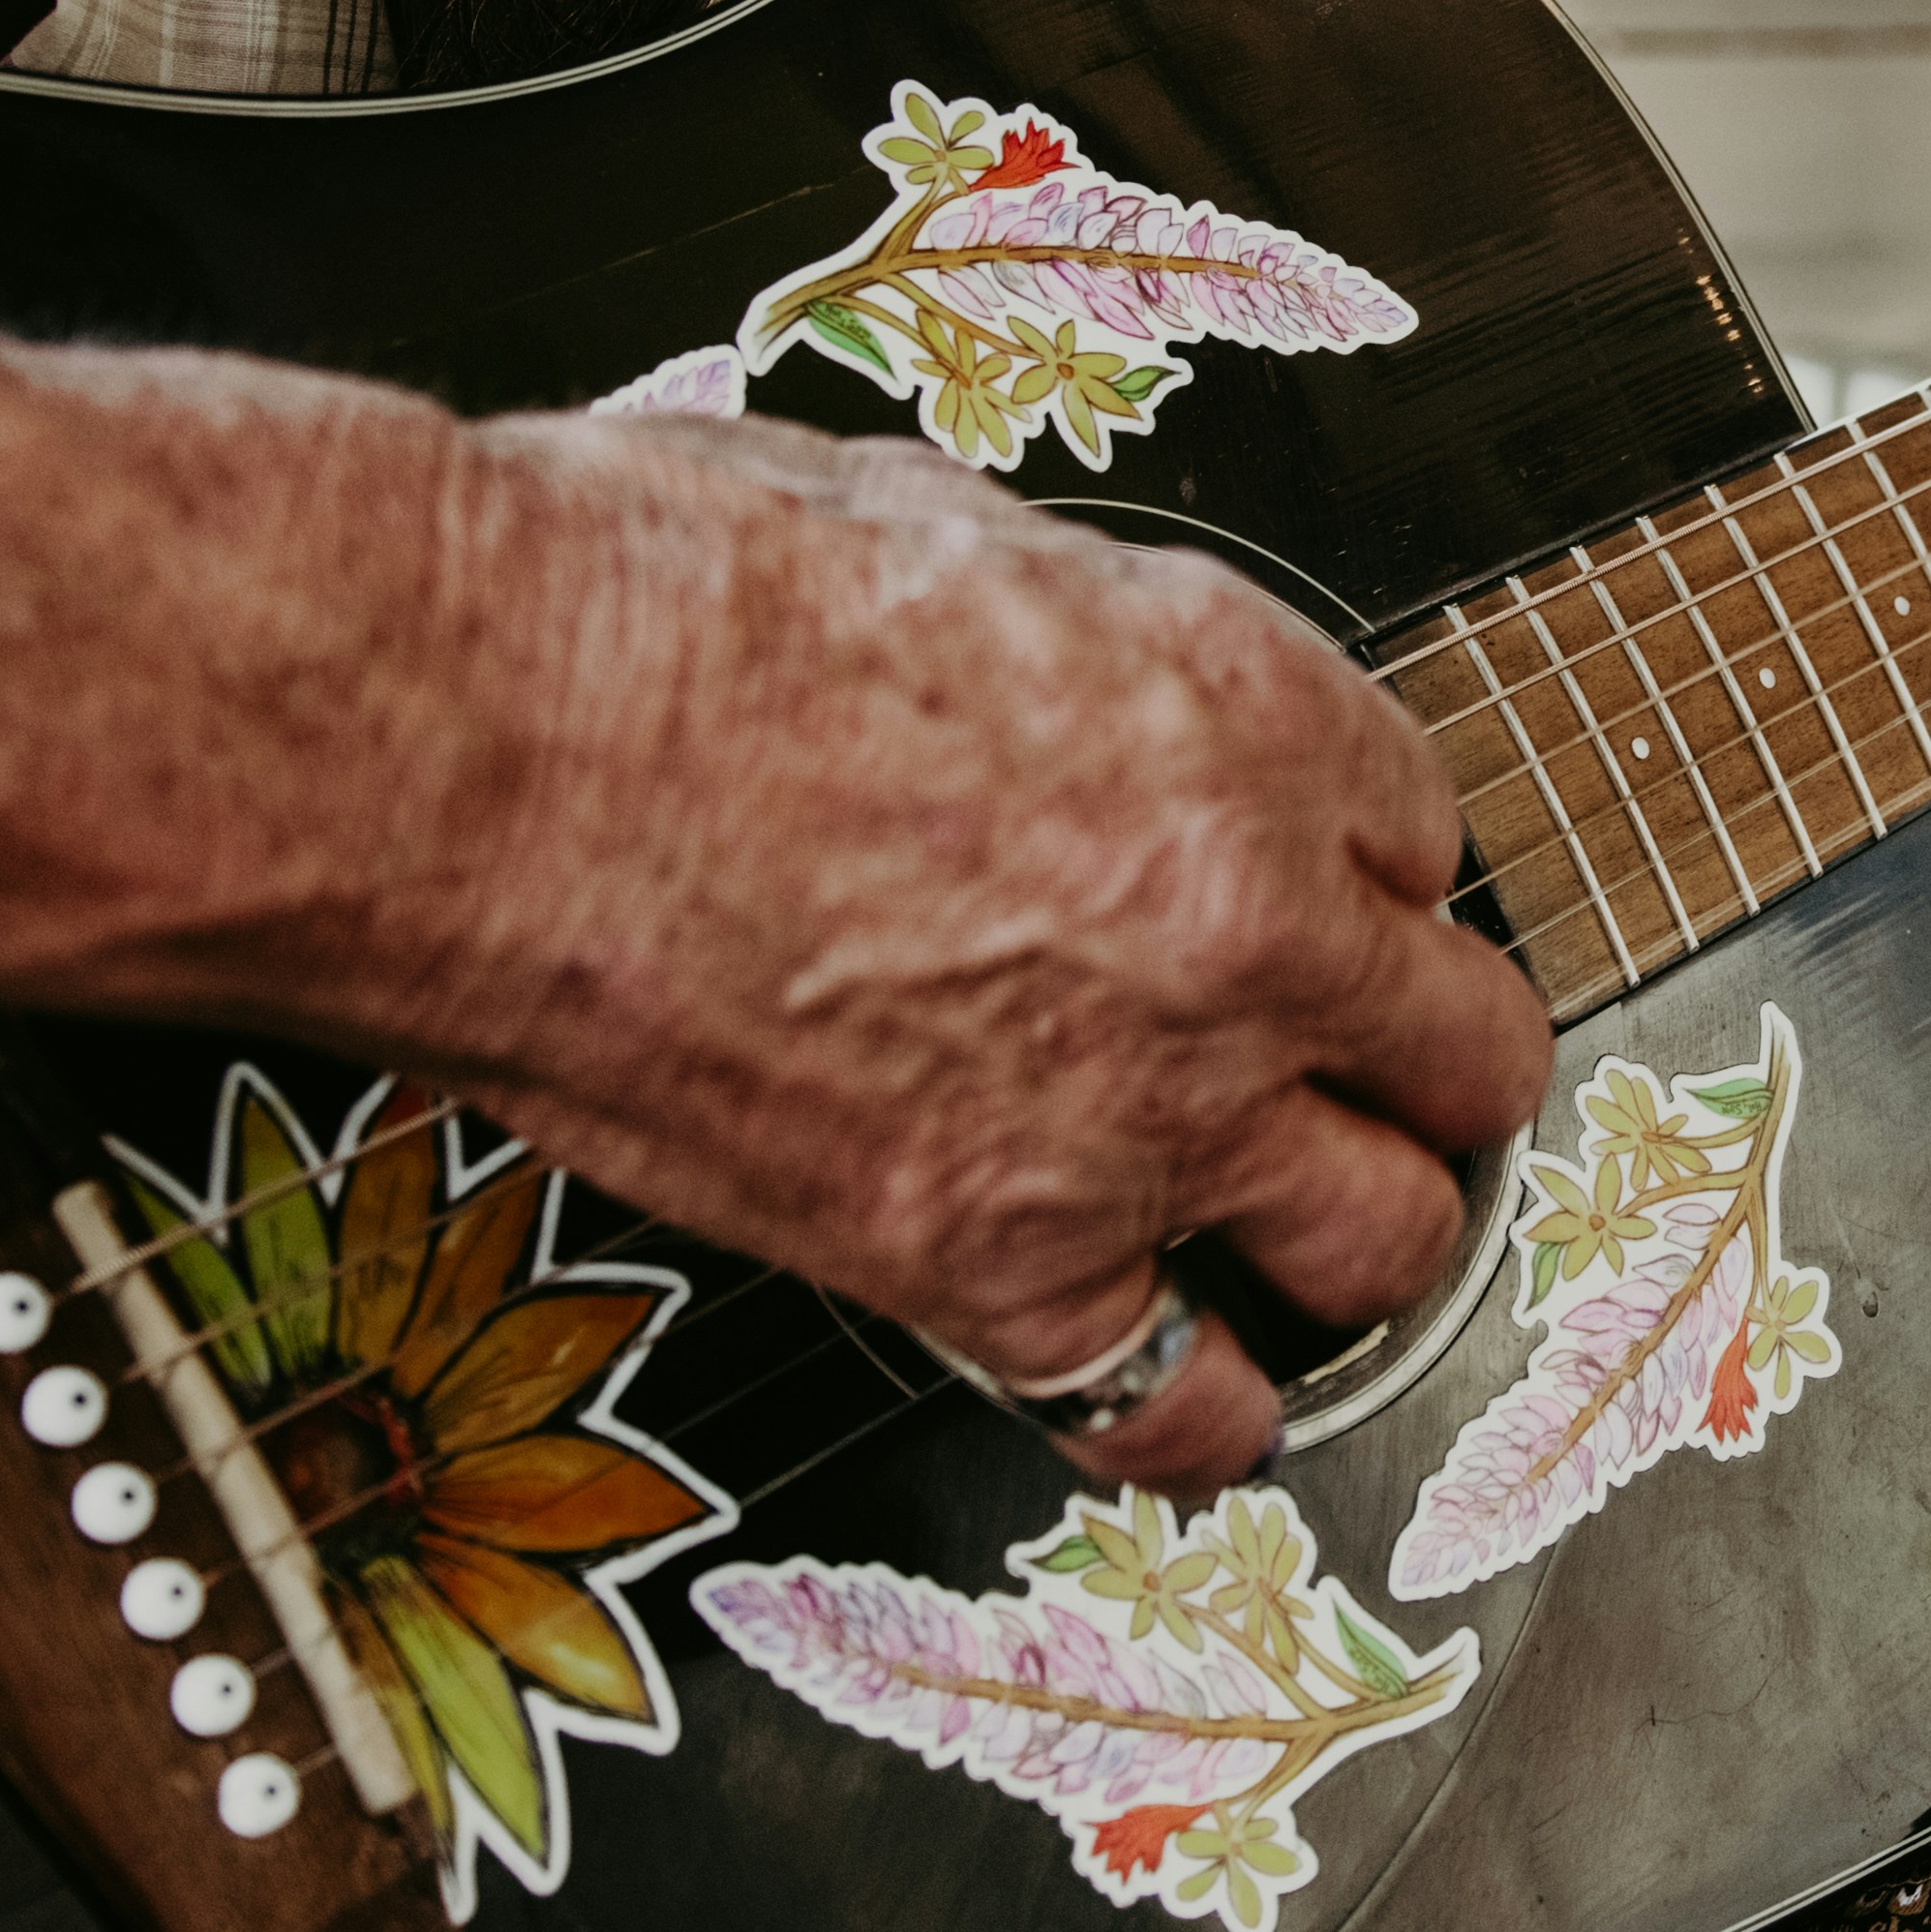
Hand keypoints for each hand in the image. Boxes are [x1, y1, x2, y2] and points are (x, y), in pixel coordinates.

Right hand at [378, 411, 1551, 1495]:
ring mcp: (1138, 1117)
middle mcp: (1241, 924)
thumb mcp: (932, 521)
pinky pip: (1182, 1401)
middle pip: (1462, 1046)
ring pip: (1382, 1237)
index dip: (1355, 870)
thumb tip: (1071, 665)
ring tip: (1300, 1228)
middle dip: (1417, 1057)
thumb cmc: (640, 606)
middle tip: (1365, 1070)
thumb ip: (1069, 637)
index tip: (1315, 897)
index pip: (1421, 830)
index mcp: (1241, 709)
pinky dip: (1197, 1410)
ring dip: (1348, 1231)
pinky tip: (1187, 1386)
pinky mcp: (993, 1271)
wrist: (467, 747)